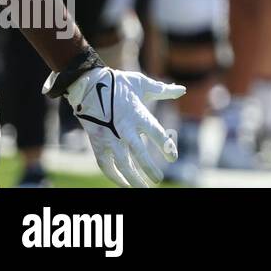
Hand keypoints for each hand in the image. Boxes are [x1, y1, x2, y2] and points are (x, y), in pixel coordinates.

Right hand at [61, 66, 185, 186]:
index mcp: (138, 113)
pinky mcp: (97, 142)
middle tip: (158, 179)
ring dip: (133, 177)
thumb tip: (182, 89)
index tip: (173, 157)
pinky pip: (105, 164)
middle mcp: (124, 127)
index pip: (156, 133)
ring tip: (144, 188)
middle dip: (148, 168)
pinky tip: (125, 183)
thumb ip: (163, 90)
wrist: (89, 84)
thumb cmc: (119, 83)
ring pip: (121, 162)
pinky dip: (114, 175)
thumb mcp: (143, 83)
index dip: (165, 146)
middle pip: (138, 152)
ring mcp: (109, 136)